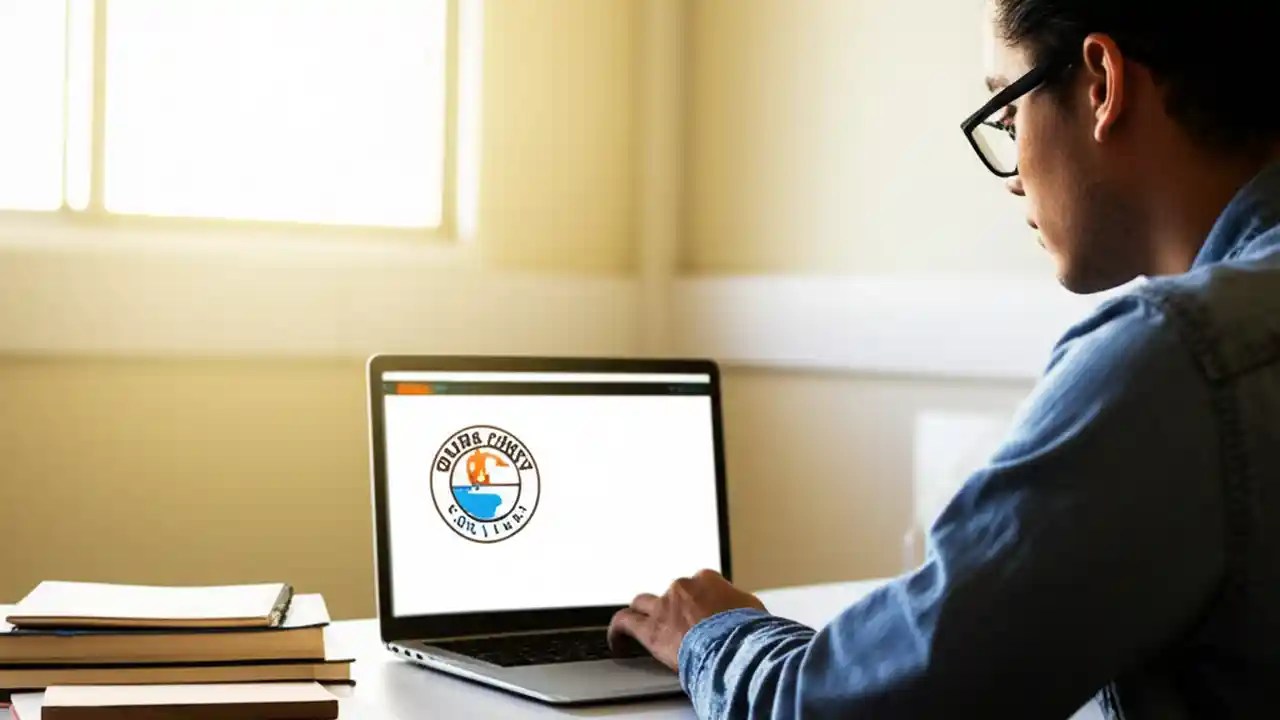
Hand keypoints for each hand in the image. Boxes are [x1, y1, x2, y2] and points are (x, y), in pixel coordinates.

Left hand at [608, 569, 766, 670]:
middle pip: (671, 594)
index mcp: (707, 579)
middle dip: (673, 608)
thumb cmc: (748, 631)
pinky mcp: (650, 628)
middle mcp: (682, 587)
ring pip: (643, 604)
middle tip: (678, 626)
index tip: (702, 616)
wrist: (736, 645)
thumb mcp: (752, 611)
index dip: (698, 601)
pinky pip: (624, 623)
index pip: (697, 584)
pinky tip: (618, 643)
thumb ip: (738, 607)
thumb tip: (742, 614)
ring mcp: (664, 606)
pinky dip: (618, 632)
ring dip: (645, 615)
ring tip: (641, 628)